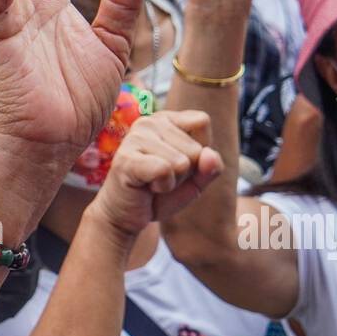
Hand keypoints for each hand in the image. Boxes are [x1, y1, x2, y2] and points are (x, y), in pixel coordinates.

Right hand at [89, 111, 222, 237]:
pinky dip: (162, 186)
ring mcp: (135, 137)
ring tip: (152, 182)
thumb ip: (210, 167)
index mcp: (166, 119)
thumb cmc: (159, 194)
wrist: (126, 216)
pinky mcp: (126, 158)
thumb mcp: (195, 182)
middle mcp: (149, 121)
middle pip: (196, 148)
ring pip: (182, 162)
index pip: (201, 122)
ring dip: (173, 182)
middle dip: (185, 173)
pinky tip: (146, 187)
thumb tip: (210, 154)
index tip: (178, 164)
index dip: (200, 151)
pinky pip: (164, 170)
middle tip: (162, 178)